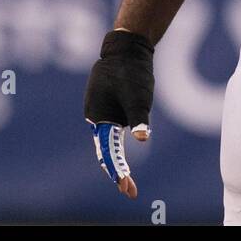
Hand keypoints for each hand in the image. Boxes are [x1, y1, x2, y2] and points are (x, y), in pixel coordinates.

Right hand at [84, 28, 154, 197]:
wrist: (126, 48)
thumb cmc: (131, 72)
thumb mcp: (139, 96)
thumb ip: (139, 118)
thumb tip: (142, 139)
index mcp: (100, 117)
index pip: (109, 151)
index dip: (118, 171)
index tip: (127, 187)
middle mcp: (97, 118)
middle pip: (106, 151)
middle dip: (118, 172)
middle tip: (130, 191)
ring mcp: (102, 113)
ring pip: (109, 142)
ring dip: (117, 161)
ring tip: (127, 182)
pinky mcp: (110, 107)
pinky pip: (113, 130)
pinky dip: (118, 146)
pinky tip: (127, 152)